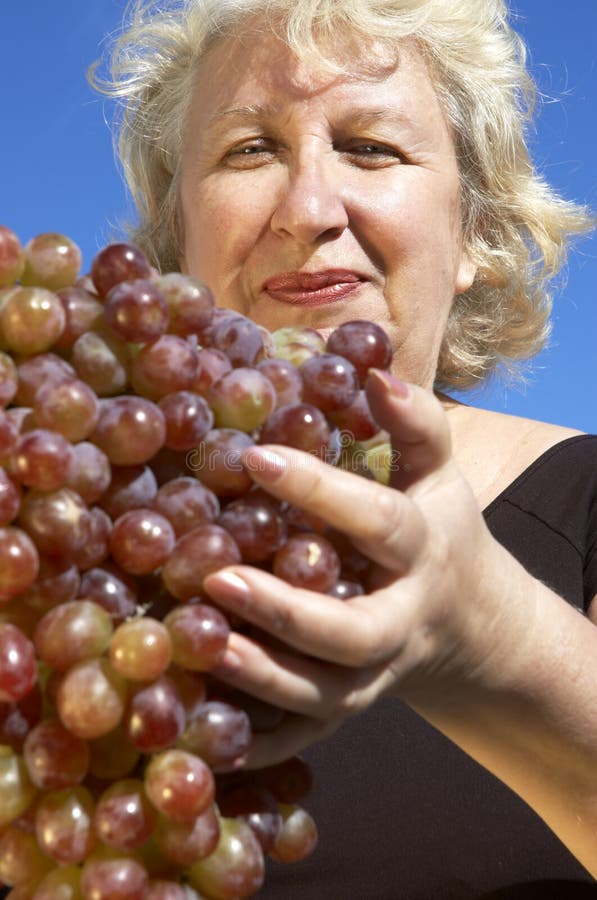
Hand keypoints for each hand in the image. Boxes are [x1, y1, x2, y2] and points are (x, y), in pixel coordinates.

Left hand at [203, 370, 530, 767]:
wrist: (470, 626)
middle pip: (350, 631)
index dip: (321, 491)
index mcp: (423, 553)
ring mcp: (375, 678)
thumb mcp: (441, 476)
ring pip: (321, 695)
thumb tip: (374, 370)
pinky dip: (256, 739)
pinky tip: (198, 720)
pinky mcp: (349, 710)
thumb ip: (416, 425)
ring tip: (199, 644)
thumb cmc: (442, 534)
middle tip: (217, 578)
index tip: (255, 457)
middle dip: (286, 611)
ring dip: (260, 678)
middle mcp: (401, 623)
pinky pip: (303, 735)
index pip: (377, 522)